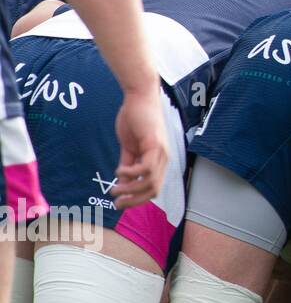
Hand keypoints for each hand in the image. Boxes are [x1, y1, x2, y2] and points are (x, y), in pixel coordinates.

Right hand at [113, 89, 168, 207]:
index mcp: (158, 160)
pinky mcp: (155, 144)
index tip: (120, 204)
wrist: (139, 98)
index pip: (153, 188)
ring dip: (130, 190)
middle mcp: (164, 158)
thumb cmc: (135, 120)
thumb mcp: (129, 147)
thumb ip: (128, 164)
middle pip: (154, 189)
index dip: (138, 199)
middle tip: (116, 204)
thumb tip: (122, 183)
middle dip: (135, 201)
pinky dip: (131, 173)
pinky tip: (119, 171)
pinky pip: (145, 167)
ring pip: (150, 181)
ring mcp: (161, 152)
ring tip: (114, 190)